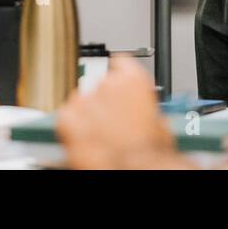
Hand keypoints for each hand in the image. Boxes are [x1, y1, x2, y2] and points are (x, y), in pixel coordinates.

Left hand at [56, 57, 183, 169]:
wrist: (132, 166)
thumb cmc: (149, 151)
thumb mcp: (162, 125)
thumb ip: (148, 109)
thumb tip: (148, 117)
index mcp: (133, 80)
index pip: (120, 61)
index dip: (118, 74)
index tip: (117, 84)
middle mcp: (107, 83)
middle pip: (99, 84)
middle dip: (102, 102)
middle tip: (110, 122)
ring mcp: (84, 99)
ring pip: (80, 100)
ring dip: (87, 114)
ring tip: (98, 134)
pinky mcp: (67, 118)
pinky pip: (66, 116)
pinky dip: (72, 127)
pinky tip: (84, 138)